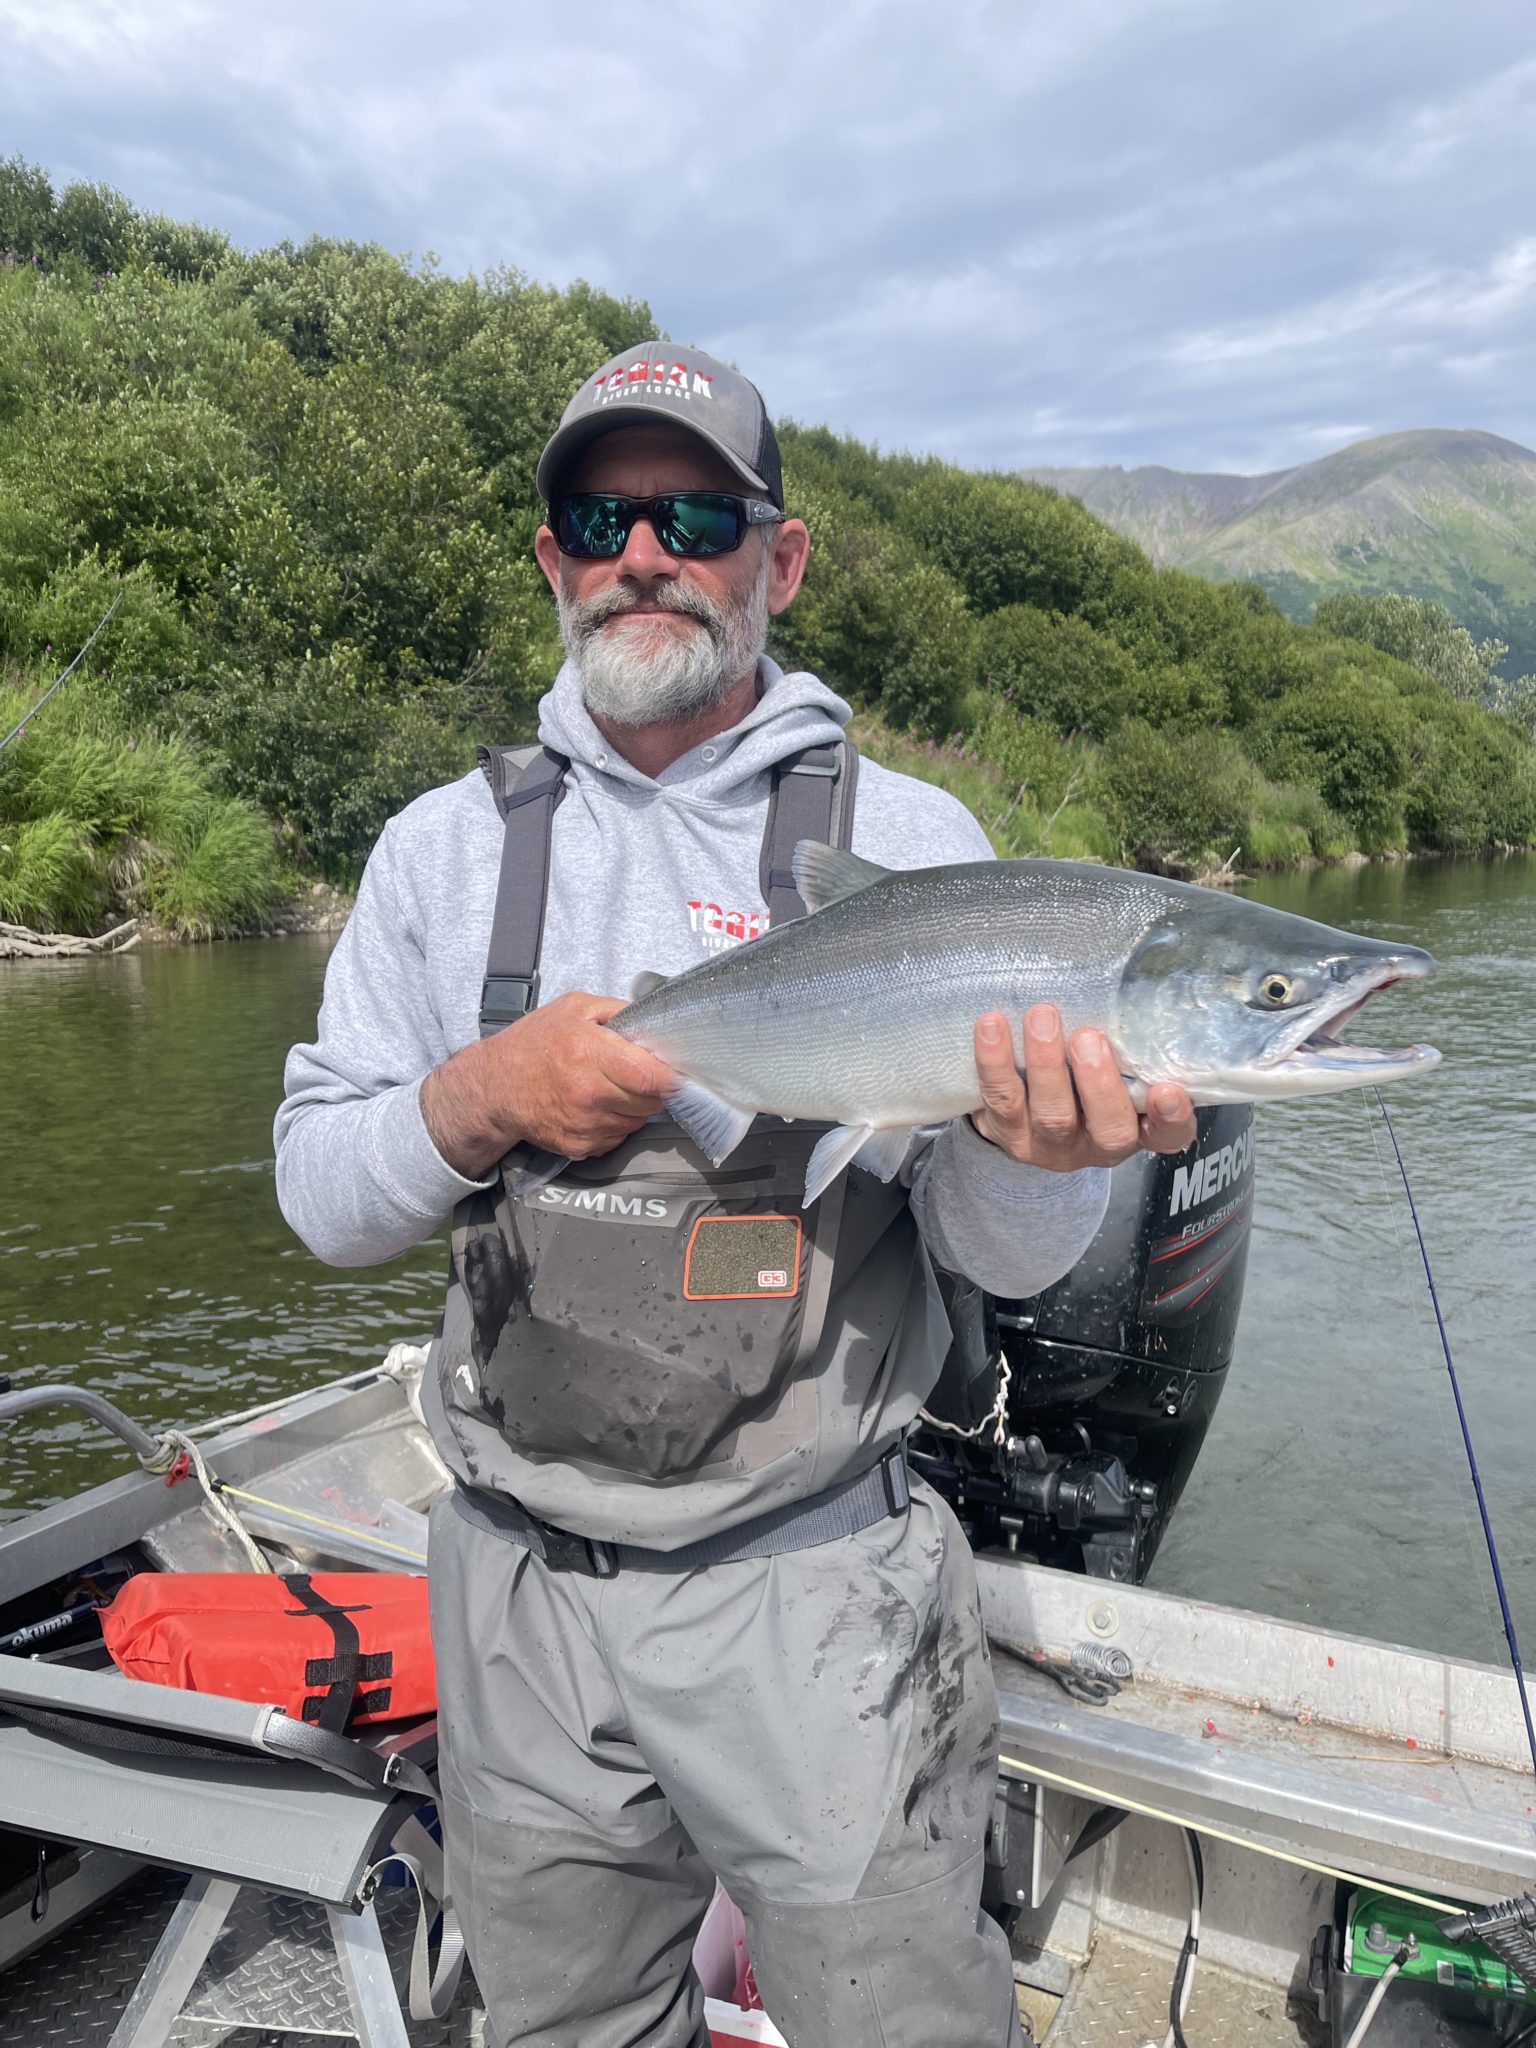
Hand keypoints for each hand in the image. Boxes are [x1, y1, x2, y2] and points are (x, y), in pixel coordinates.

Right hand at [422, 992, 674, 1178]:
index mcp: (590, 1054)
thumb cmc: (532, 1044)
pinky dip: (617, 1123)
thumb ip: (617, 1010)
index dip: (671, 1074)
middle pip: (652, 1102)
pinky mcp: (580, 1146)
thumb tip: (654, 1024)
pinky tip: (598, 1106)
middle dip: (654, 1089)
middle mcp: (590, 1094)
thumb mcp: (573, 1008)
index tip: (671, 1068)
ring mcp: (585, 1125)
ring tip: (614, 1088)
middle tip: (641, 1074)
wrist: (492, 1088)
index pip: (653, 1077)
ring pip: (638, 1121)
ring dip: (636, 1107)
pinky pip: (618, 1137)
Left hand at [969, 1004, 1195, 1171]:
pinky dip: (995, 1062)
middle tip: (1088, 1038)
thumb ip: (1128, 1047)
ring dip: (1046, 1065)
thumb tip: (1130, 993)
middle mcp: (1096, 1144)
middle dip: (1098, 1084)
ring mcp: (1050, 1145)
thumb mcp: (1114, 1068)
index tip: (1167, 1091)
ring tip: (1041, 1017)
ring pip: (1051, 1115)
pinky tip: (991, 1025)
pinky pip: (1000, 1100)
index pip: (1167, 1135)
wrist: (1022, 1111)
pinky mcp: (1007, 1134)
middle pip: (1108, 1129)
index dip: (1171, 1119)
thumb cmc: (1081, 1078)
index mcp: (1136, 1128)